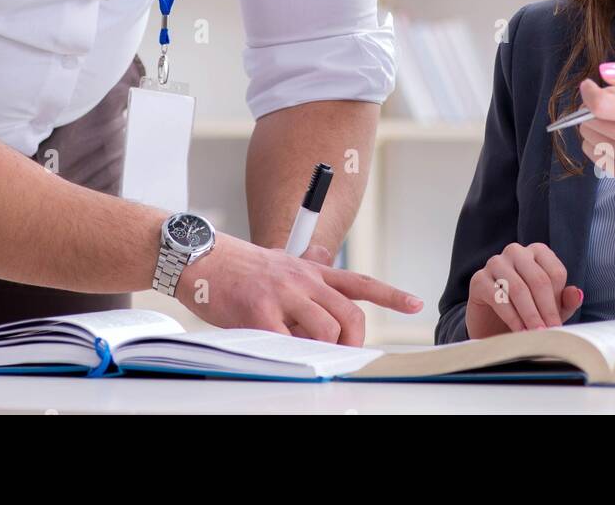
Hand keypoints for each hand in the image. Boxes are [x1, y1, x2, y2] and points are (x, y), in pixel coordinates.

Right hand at [174, 232, 422, 345]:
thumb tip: (323, 280)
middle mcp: (303, 279)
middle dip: (351, 343)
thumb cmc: (236, 266)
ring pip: (325, 330)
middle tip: (341, 357)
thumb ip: (304, 275)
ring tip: (300, 351)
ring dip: (320, 351)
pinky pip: (287, 342)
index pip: (359, 281)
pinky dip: (290, 355)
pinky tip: (279, 353)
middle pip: (349, 316)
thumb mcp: (279, 262)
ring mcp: (283, 294)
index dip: (390, 295)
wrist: (200, 256)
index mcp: (310, 271)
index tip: (414, 304)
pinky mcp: (260, 311)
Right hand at [465, 242, 583, 338]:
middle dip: (546, 310)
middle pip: (538, 279)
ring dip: (529, 315)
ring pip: (518, 288)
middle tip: (551, 333)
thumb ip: (565, 300)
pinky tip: (519, 331)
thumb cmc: (526, 311)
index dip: (559, 301)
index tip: (559, 324)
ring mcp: (495, 263)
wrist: (493, 325)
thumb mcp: (550, 308)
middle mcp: (516, 252)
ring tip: (536, 335)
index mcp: (537, 252)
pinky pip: (498, 297)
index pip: (555, 272)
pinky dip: (511, 317)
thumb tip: (576, 294)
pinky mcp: (478, 279)